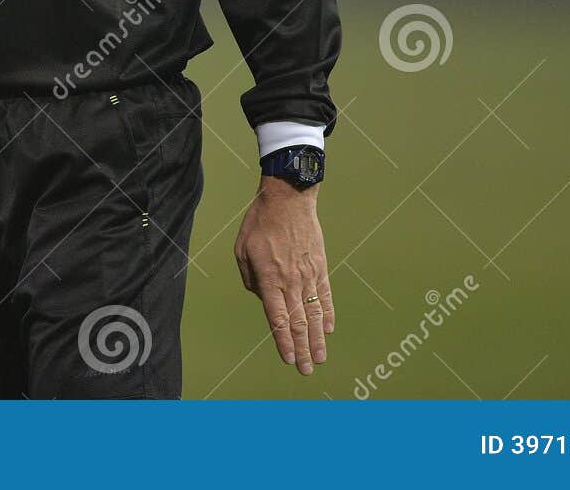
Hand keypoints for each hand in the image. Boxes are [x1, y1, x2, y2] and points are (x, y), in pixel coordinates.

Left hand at [234, 176, 333, 374]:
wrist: (288, 199)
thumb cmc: (260, 223)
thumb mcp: (241, 250)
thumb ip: (250, 279)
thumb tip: (261, 297)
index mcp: (269, 279)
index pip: (278, 318)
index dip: (283, 342)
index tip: (289, 361)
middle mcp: (291, 281)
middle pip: (298, 322)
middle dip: (302, 349)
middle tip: (307, 371)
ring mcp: (308, 274)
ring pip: (315, 314)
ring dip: (317, 339)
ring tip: (320, 358)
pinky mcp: (320, 266)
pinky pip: (325, 295)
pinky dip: (327, 314)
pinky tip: (327, 330)